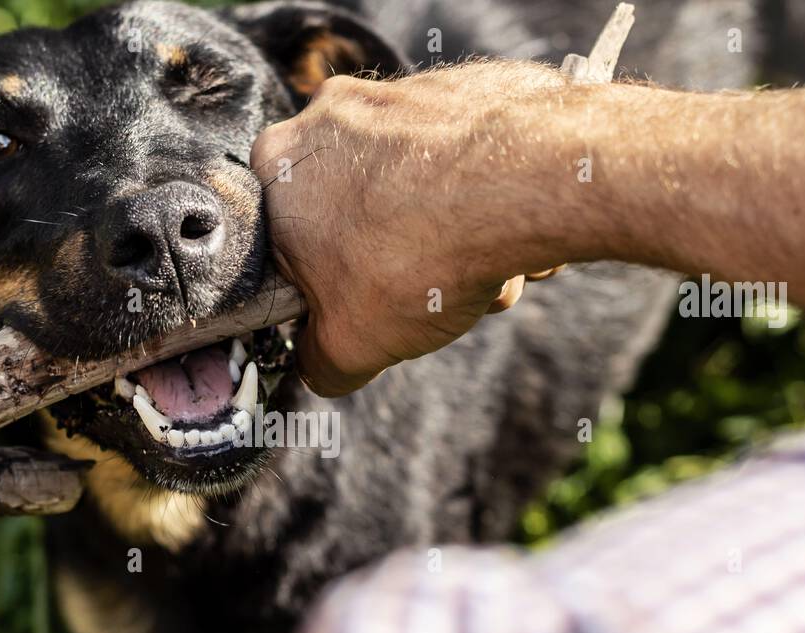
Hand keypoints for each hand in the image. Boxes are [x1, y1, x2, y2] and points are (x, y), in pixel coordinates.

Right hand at [251, 63, 578, 395]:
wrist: (525, 185)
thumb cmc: (418, 257)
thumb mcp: (350, 345)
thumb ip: (321, 362)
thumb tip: (323, 367)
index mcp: (278, 167)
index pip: (286, 247)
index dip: (328, 292)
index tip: (364, 313)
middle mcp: (331, 115)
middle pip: (360, 221)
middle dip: (402, 269)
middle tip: (432, 297)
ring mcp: (400, 96)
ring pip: (419, 197)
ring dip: (454, 248)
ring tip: (487, 276)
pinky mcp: (464, 92)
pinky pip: (466, 168)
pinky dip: (488, 208)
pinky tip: (511, 238)